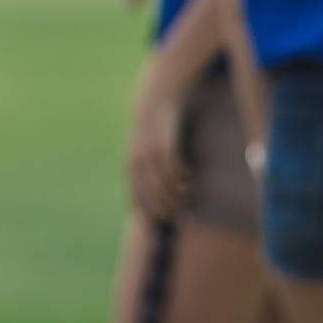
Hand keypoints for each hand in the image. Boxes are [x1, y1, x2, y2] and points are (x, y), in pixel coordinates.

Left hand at [127, 81, 189, 219]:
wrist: (153, 101)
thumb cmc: (151, 130)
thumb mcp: (144, 150)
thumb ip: (146, 170)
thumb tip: (156, 191)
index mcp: (131, 167)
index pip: (138, 198)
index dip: (150, 213)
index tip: (163, 222)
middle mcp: (137, 163)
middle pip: (152, 197)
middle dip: (167, 209)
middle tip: (182, 215)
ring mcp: (150, 156)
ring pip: (165, 187)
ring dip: (179, 195)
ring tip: (189, 196)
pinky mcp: (164, 146)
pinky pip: (174, 170)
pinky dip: (183, 177)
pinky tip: (191, 176)